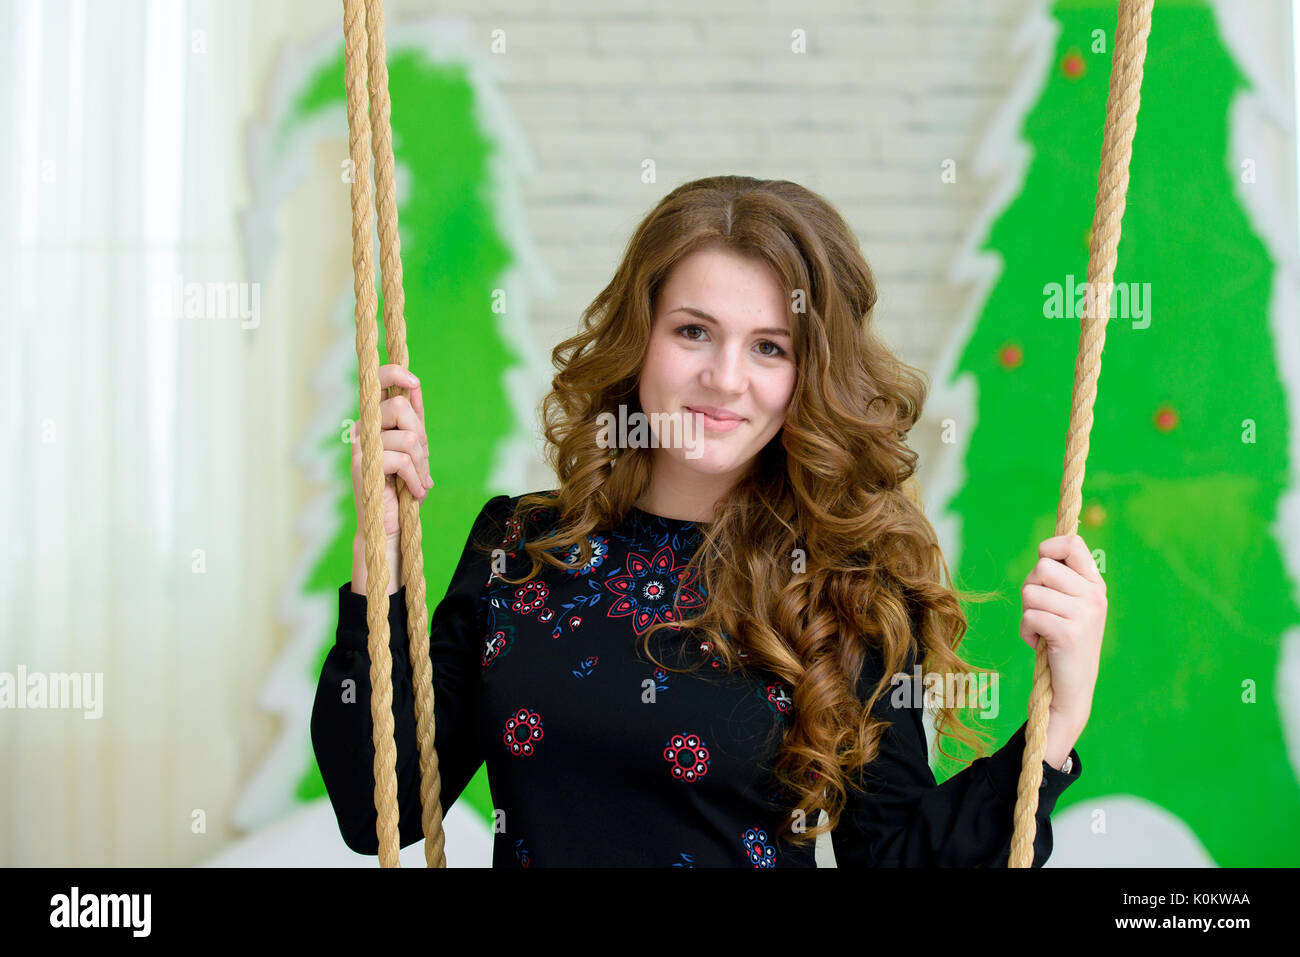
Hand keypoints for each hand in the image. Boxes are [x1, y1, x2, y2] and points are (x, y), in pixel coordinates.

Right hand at [350, 363, 432, 540]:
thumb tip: (415, 386)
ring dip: (422, 464)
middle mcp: (363, 428)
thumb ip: (414, 422)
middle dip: (421, 435)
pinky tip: (415, 492)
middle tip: (421, 461)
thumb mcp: (415, 450)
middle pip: (400, 406)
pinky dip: (416, 479)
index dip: (395, 373)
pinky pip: (403, 460)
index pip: (377, 383)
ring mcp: (361, 446)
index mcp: (375, 420)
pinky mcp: (365, 466)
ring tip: (418, 481)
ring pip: (409, 437)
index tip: (414, 382)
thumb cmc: (402, 486)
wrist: (389, 524)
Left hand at [1020, 533, 1106, 735]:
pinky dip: (1026, 631)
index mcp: (1095, 585)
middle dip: (1030, 587)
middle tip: (1041, 610)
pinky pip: (1030, 616)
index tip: (1043, 562)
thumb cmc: (1062, 640)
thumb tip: (1044, 550)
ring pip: (1031, 592)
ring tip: (1042, 628)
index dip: (1050, 548)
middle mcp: (1094, 596)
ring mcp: (1084, 614)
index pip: (1073, 543)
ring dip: (1027, 613)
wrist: (1071, 687)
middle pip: (1042, 568)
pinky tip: (1039, 642)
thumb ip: (1061, 578)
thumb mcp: (1069, 604)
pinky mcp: (1069, 633)